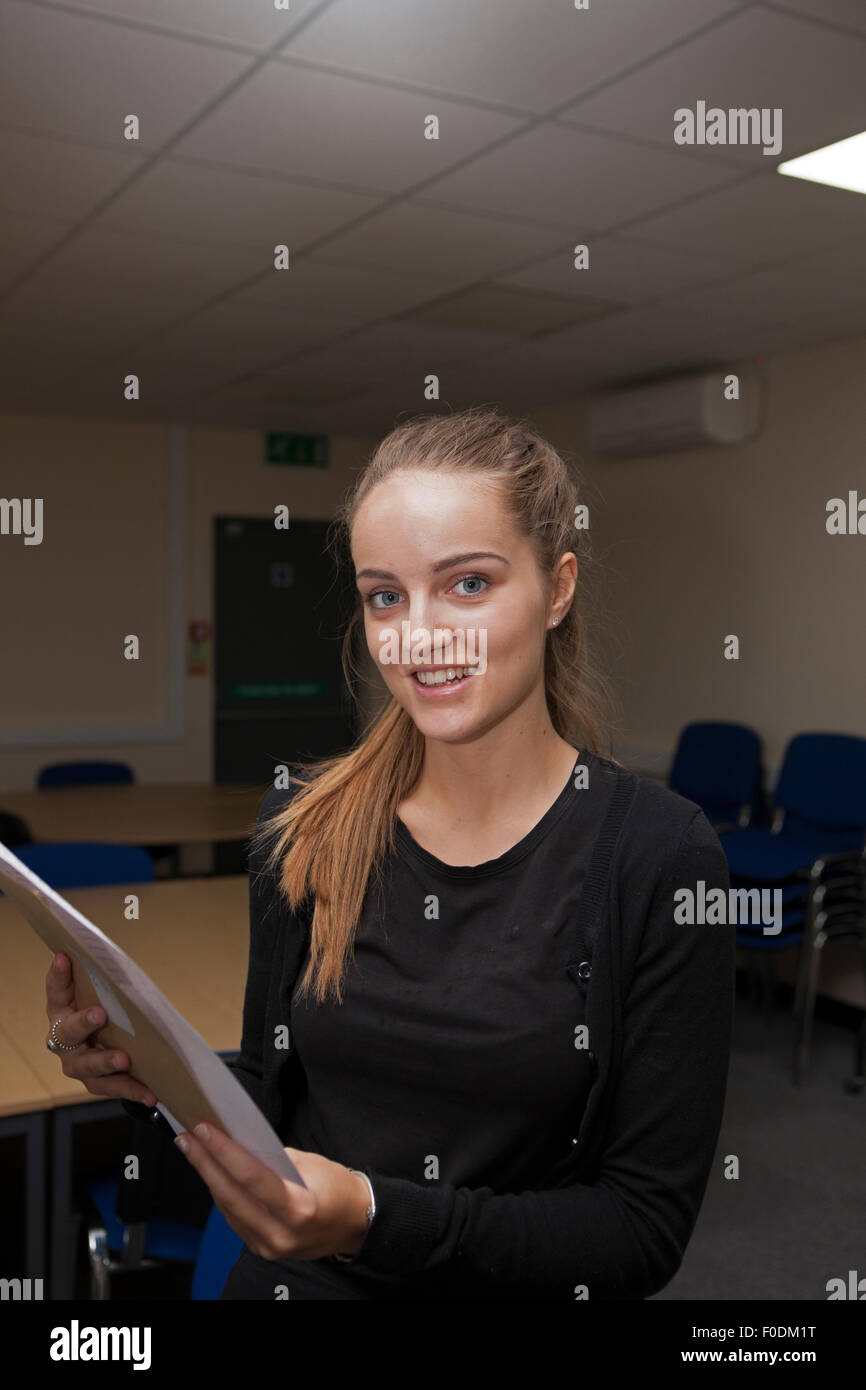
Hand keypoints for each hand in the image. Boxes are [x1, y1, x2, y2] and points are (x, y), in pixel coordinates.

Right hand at [44, 952, 158, 1106]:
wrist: (111, 1046)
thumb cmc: (106, 1012)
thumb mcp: (104, 995)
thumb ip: (105, 981)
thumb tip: (118, 960)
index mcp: (62, 1010)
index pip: (56, 990)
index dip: (58, 975)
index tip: (64, 957)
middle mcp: (63, 1039)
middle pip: (68, 1032)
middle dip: (83, 1022)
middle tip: (99, 1013)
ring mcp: (77, 1063)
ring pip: (87, 1066)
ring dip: (106, 1062)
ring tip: (124, 1059)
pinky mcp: (94, 1082)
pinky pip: (112, 1087)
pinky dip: (132, 1090)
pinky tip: (151, 1093)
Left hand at [173, 1123, 370, 1261]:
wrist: (353, 1224)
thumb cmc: (336, 1188)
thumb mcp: (311, 1164)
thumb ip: (274, 1158)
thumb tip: (238, 1143)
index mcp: (299, 1209)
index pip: (252, 1178)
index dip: (224, 1152)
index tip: (204, 1130)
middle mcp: (281, 1233)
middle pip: (231, 1195)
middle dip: (205, 1163)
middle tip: (186, 1138)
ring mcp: (270, 1246)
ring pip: (228, 1209)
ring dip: (209, 1178)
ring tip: (194, 1151)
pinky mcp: (262, 1250)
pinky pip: (235, 1219)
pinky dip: (222, 1194)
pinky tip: (213, 1174)